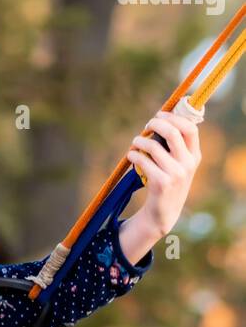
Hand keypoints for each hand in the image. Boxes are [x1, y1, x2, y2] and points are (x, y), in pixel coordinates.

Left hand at [127, 108, 201, 236]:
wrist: (164, 211)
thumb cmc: (168, 180)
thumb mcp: (178, 163)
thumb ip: (174, 144)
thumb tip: (161, 117)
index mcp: (194, 156)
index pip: (191, 128)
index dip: (173, 117)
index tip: (159, 114)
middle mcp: (188, 164)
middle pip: (172, 132)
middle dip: (156, 123)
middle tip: (146, 126)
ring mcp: (176, 174)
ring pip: (153, 146)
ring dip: (139, 140)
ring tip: (135, 143)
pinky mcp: (162, 183)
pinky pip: (143, 160)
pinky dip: (133, 155)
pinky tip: (131, 156)